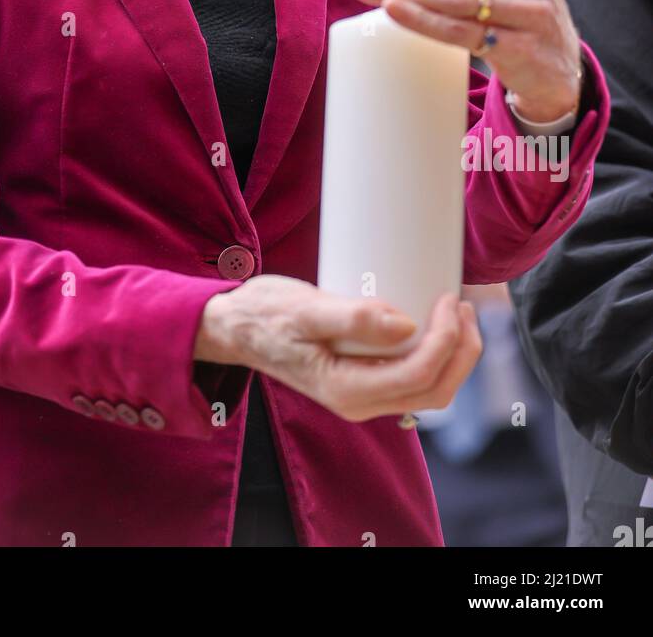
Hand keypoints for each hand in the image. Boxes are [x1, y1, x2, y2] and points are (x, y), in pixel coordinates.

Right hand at [195, 276, 480, 423]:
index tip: (447, 298)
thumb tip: (405, 324)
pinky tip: (434, 323)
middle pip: (434, 391)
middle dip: (461, 351)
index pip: (418, 375)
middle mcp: (360, 402)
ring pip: (430, 389)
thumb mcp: (306, 309)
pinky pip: (414, 378)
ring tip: (457, 311)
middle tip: (462, 305)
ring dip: (454, 355)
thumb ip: (354, 318)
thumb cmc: (266, 315)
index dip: (445, 339)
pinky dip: (436, 354)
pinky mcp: (365, 378)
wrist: (238, 327)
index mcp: (347, 391)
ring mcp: (364, 393)